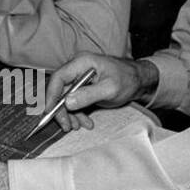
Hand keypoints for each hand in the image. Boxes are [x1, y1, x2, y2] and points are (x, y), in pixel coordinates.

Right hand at [41, 54, 156, 131]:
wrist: (139, 80)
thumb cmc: (127, 80)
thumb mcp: (110, 89)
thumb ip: (89, 95)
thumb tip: (67, 102)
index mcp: (82, 62)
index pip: (58, 78)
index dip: (51, 96)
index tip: (50, 112)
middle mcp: (77, 69)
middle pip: (60, 90)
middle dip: (62, 110)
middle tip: (67, 126)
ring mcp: (79, 78)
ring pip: (66, 99)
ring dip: (70, 115)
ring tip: (78, 126)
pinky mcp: (82, 87)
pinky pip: (74, 101)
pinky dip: (77, 113)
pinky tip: (85, 122)